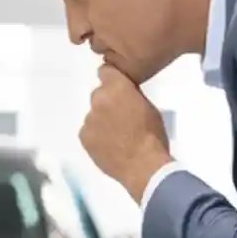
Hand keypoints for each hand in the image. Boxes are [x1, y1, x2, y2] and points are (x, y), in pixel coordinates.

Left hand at [80, 65, 173, 202]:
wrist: (144, 166)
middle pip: (99, 95)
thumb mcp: (149, 107)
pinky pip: (88, 131)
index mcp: (117, 88)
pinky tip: (109, 146)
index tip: (116, 88)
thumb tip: (123, 94)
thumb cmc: (153, 135)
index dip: (111, 80)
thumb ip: (132, 95)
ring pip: (94, 115)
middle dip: (107, 102)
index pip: (105, 71)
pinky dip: (96, 136)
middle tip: (119, 117)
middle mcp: (99, 99)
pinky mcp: (83, 137)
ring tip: (116, 136)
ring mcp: (89, 119)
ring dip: (101, 121)